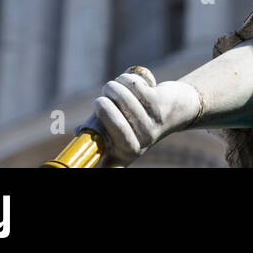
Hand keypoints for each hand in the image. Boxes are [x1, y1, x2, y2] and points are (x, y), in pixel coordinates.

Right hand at [87, 66, 201, 166]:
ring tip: (113, 87)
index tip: (74, 173)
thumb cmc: (140, 118)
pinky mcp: (159, 106)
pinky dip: (126, 79)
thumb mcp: (123, 131)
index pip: (109, 168)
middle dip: (102, 104)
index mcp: (123, 156)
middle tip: (100, 99)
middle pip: (110, 120)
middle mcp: (138, 146)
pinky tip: (127, 80)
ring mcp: (150, 126)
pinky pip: (134, 87)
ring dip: (114, 87)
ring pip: (123, 99)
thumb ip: (102, 130)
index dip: (93, 166)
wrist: (179, 109)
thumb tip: (80, 130)